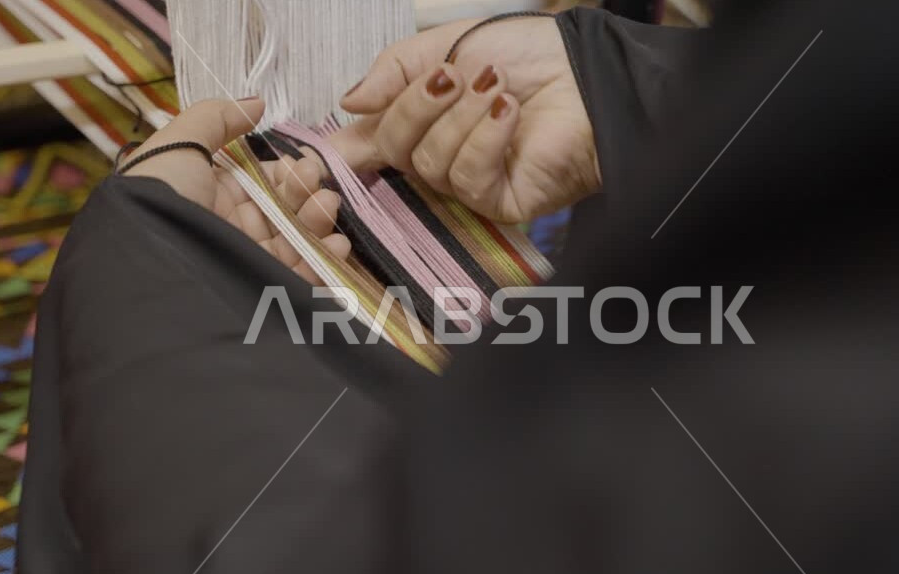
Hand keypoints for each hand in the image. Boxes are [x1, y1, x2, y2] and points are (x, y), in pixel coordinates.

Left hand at [122, 98, 349, 283]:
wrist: (146, 262)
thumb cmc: (159, 198)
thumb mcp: (179, 144)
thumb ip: (217, 118)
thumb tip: (258, 103)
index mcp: (212, 195)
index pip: (262, 182)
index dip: (287, 172)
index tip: (304, 163)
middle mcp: (232, 228)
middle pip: (284, 209)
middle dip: (307, 192)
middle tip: (314, 183)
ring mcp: (249, 260)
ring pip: (298, 240)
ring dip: (319, 221)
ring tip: (326, 208)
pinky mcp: (263, 289)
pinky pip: (301, 276)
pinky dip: (324, 260)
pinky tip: (336, 244)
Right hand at [331, 16, 600, 223]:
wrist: (587, 71)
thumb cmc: (527, 55)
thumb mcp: (445, 45)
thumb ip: (392, 73)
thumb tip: (348, 104)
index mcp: (419, 121)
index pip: (365, 147)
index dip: (338, 153)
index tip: (310, 158)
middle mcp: (436, 157)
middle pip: (392, 149)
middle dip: (416, 106)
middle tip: (449, 76)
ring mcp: (466, 185)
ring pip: (430, 163)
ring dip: (461, 116)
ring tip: (494, 86)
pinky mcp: (498, 203)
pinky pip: (467, 176)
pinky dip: (485, 136)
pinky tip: (508, 111)